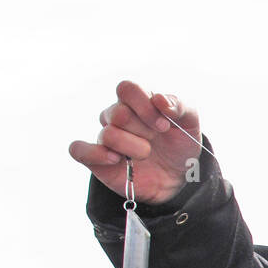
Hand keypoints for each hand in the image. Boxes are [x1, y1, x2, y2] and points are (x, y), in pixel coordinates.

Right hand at [69, 80, 200, 203]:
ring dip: (133, 148)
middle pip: (119, 113)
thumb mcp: (190, 124)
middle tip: (155, 142)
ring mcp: (105, 137)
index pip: (127, 89)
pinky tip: (116, 160)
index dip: (144, 106)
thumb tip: (160, 101)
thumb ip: (180, 106)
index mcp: (136, 101)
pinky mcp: (95, 159)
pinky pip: (78, 149)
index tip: (164, 126)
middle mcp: (116, 116)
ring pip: (108, 134)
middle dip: (143, 131)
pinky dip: (95, 154)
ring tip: (145, 154)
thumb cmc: (180, 145)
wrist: (177, 178)